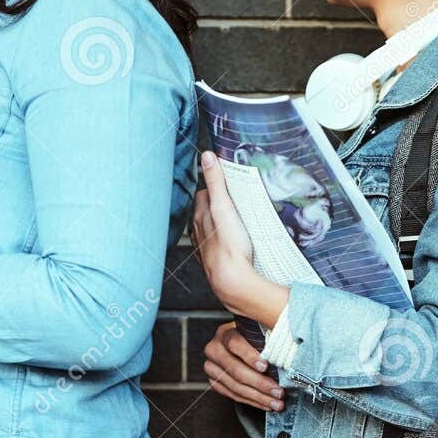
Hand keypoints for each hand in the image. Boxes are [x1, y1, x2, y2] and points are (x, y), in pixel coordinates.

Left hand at [193, 151, 288, 326]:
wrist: (232, 281)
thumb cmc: (229, 246)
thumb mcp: (224, 207)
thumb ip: (216, 181)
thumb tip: (208, 156)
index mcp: (200, 216)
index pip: (205, 193)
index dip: (217, 187)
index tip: (230, 184)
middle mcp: (200, 232)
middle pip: (208, 210)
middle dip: (220, 203)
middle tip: (237, 200)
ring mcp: (207, 248)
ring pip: (212, 229)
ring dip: (222, 223)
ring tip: (238, 219)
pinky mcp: (217, 261)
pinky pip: (220, 246)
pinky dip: (226, 241)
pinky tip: (237, 242)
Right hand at [203, 321, 282, 411]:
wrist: (240, 347)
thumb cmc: (253, 338)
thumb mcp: (259, 332)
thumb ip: (267, 337)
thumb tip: (288, 347)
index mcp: (225, 333)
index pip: (234, 344)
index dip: (250, 356)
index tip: (266, 367)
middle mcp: (214, 350)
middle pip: (235, 370)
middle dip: (260, 383)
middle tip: (278, 391)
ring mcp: (211, 368)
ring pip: (235, 386)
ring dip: (259, 397)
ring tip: (276, 403)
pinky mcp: (214, 382)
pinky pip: (233, 396)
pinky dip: (252, 402)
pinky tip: (266, 404)